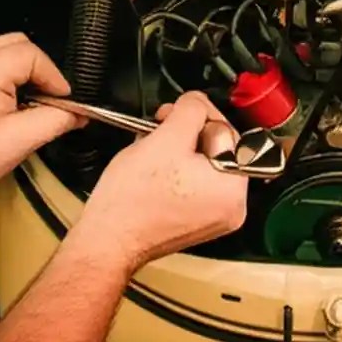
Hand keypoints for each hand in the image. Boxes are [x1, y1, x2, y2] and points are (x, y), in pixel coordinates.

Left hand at [0, 33, 81, 203]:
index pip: (32, 55)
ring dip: (23, 73)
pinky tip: (9, 105)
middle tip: (50, 98)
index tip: (62, 100)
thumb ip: (56, 121)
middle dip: (40, 69)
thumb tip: (76, 113)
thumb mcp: (19, 142)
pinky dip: (5, 77)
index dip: (54, 77)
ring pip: (2, 51)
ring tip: (29, 104)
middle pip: (17, 44)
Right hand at [66, 92, 248, 273]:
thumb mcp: (166, 138)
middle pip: (217, 148)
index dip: (199, 116)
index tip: (177, 113)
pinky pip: (194, 183)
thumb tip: (197, 101)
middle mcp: (232, 207)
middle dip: (188, 132)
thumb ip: (190, 110)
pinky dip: (176, 170)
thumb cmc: (132, 201)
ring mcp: (214, 217)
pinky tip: (155, 169)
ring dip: (179, 149)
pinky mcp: (196, 222)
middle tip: (162, 128)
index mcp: (233, 188)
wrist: (108, 239)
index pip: (228, 132)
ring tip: (154, 151)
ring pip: (203, 164)